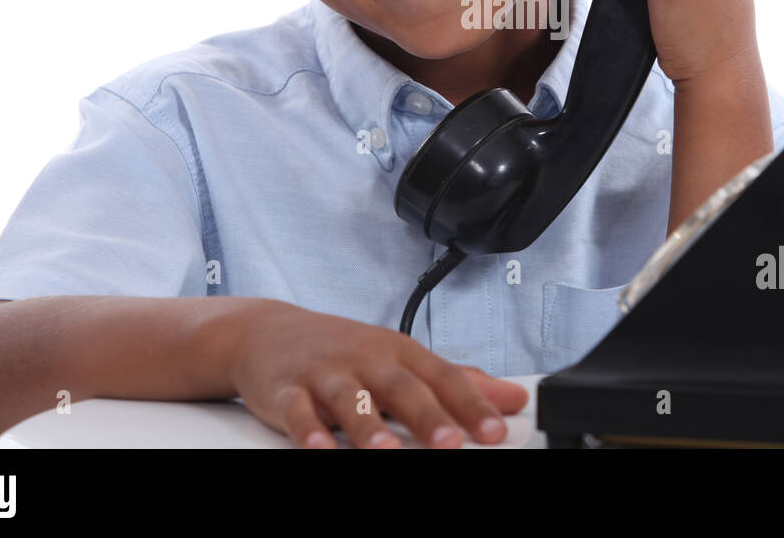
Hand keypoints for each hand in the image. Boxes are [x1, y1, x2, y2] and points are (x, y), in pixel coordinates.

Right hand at [228, 303, 528, 447]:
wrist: (269, 330)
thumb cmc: (347, 350)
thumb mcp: (403, 359)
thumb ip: (457, 382)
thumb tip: (513, 398)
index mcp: (400, 353)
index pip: (444, 377)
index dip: (472, 405)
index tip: (497, 431)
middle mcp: (367, 359)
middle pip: (401, 386)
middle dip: (427, 415)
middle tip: (451, 443)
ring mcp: (326, 373)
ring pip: (349, 398)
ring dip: (368, 427)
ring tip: (387, 452)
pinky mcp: (286, 390)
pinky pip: (296, 410)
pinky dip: (307, 428)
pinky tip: (319, 447)